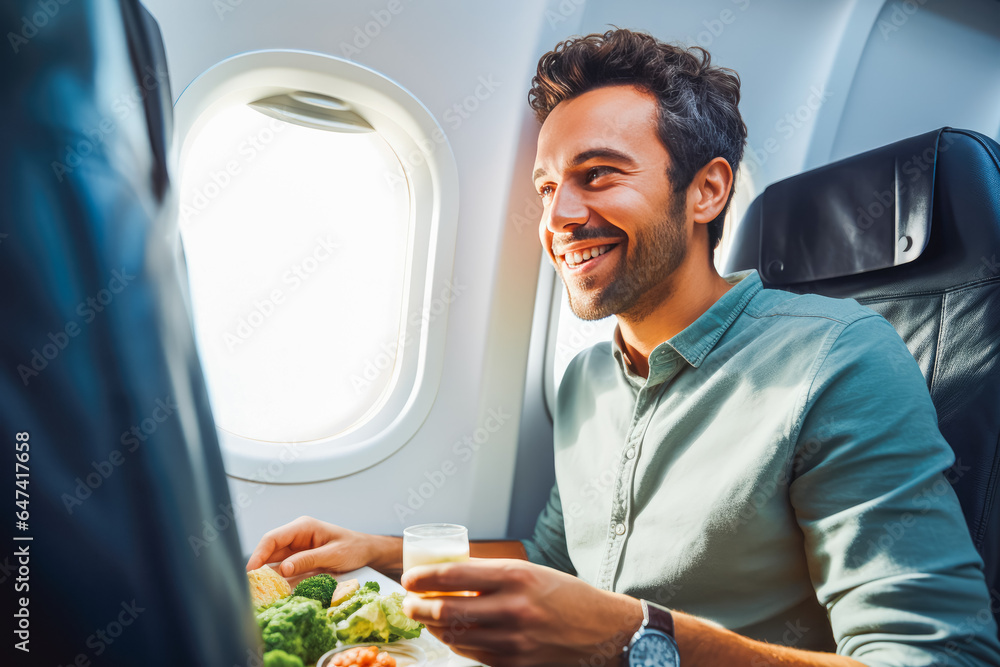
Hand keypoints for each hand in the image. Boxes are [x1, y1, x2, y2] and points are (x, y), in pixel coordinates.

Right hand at [246, 516, 399, 576]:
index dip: (259, 554)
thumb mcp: (332, 554)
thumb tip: (283, 569)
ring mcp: (296, 549)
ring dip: (266, 575)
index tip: (250, 571)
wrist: (366, 551)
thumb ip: (308, 560)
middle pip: (269, 551)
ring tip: (255, 591)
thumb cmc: (353, 548)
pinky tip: (271, 591)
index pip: (273, 538)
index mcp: (303, 527)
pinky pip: (283, 569)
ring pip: (273, 561)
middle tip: (248, 586)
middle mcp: (296, 536)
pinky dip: (277, 579)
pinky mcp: (299, 560)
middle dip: (258, 567)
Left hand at [401, 558, 641, 665]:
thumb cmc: (567, 596)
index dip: (424, 577)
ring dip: (434, 628)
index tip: (409, 578)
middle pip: (448, 609)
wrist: (604, 631)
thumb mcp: (532, 573)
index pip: (455, 574)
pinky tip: (450, 636)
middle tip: (408, 603)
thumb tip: (451, 575)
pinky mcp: (515, 663)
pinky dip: (456, 644)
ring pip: (456, 635)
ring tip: (425, 619)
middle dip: (419, 607)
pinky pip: (474, 654)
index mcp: (516, 575)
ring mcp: (514, 640)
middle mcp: (513, 607)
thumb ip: (493, 575)